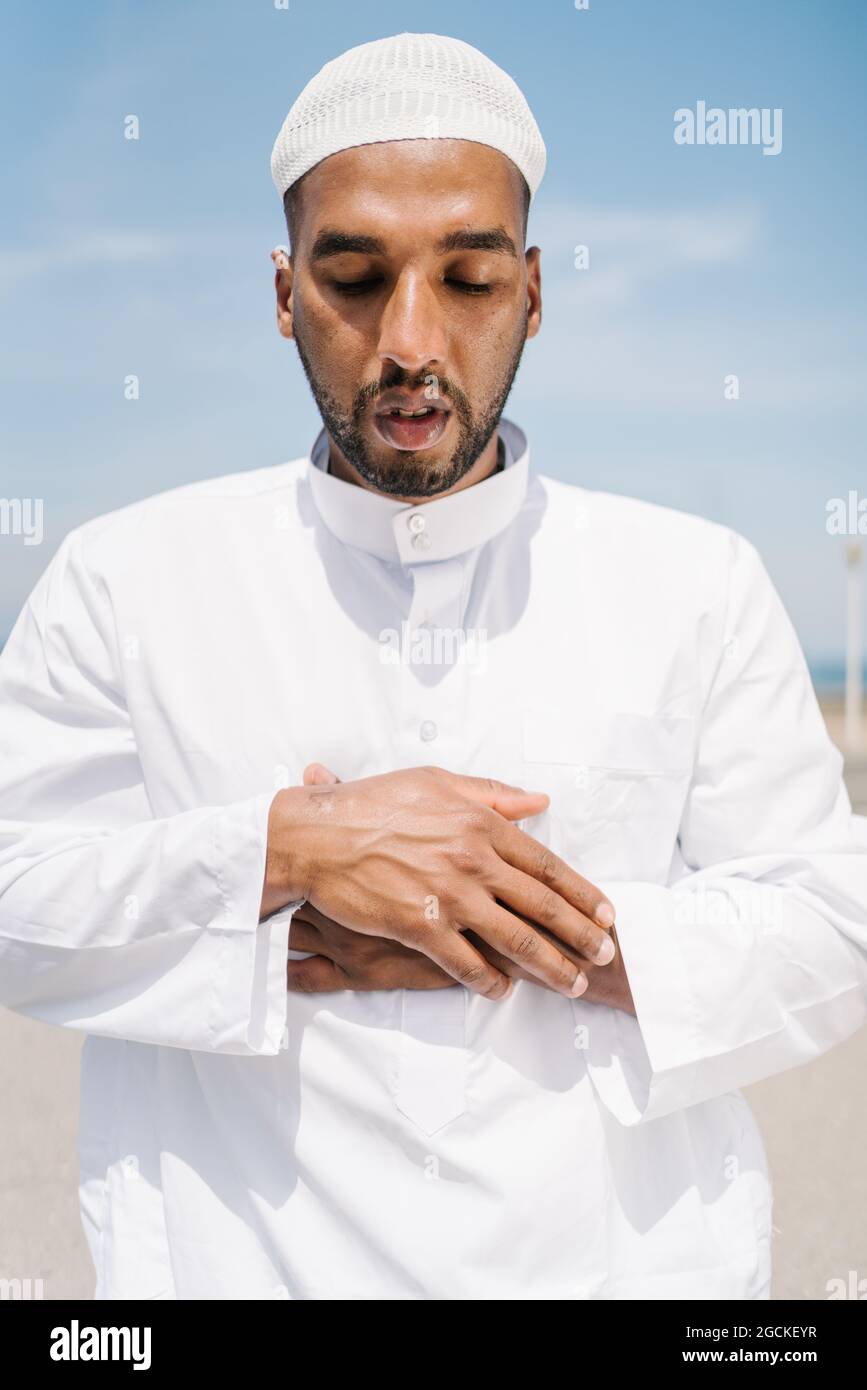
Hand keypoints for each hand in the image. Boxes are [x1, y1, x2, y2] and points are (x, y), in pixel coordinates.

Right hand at [271, 761, 615, 1001]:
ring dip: (551, 967)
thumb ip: (493, 793)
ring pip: (516, 940)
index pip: (548, 866)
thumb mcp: (437, 781)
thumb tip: (538, 800)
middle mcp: (474, 861)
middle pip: (543, 906)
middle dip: (582, 936)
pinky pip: (467, 964)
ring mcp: (450, 897)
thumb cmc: (373, 803)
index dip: (584, 894)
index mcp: (483, 824)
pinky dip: (491, 981)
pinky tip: (504, 991)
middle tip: (606, 956)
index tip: (607, 914)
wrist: (317, 835)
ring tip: (573, 984)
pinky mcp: (421, 928)